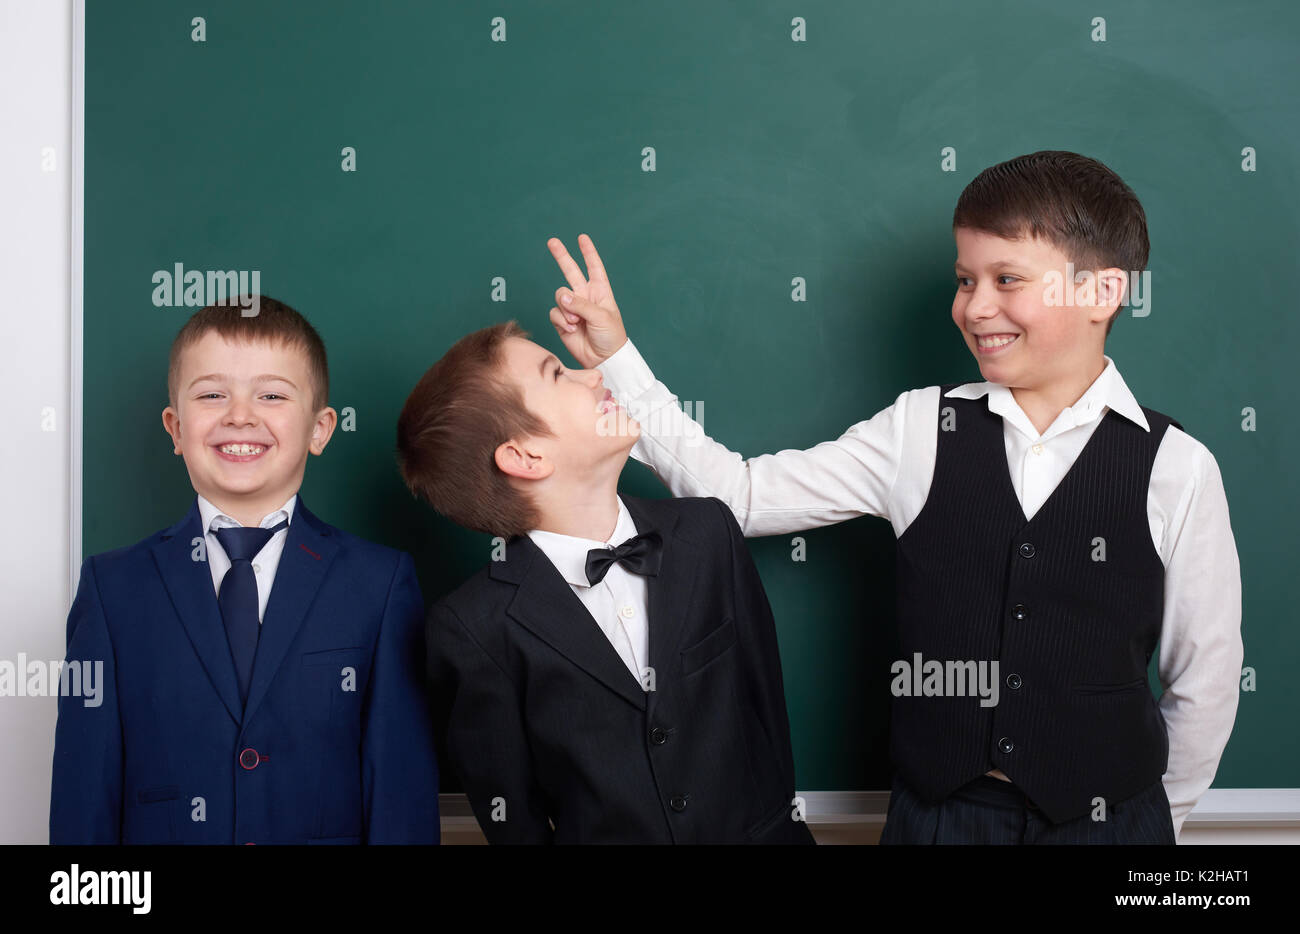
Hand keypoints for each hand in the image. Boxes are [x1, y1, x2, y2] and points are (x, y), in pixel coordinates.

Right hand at [546, 234, 628, 368]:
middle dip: (561, 256)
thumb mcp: (601, 316)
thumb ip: (581, 304)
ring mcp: (573, 308)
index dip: (588, 252)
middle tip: (552, 241)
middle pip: (571, 271)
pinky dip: (561, 320)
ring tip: (576, 322)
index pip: (594, 267)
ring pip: (560, 295)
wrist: (604, 359)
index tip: (582, 238)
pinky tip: (571, 328)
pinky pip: (555, 312)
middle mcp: (585, 296)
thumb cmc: (610, 336)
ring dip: (566, 308)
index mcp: (600, 291)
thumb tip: (562, 296)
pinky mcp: (563, 321)